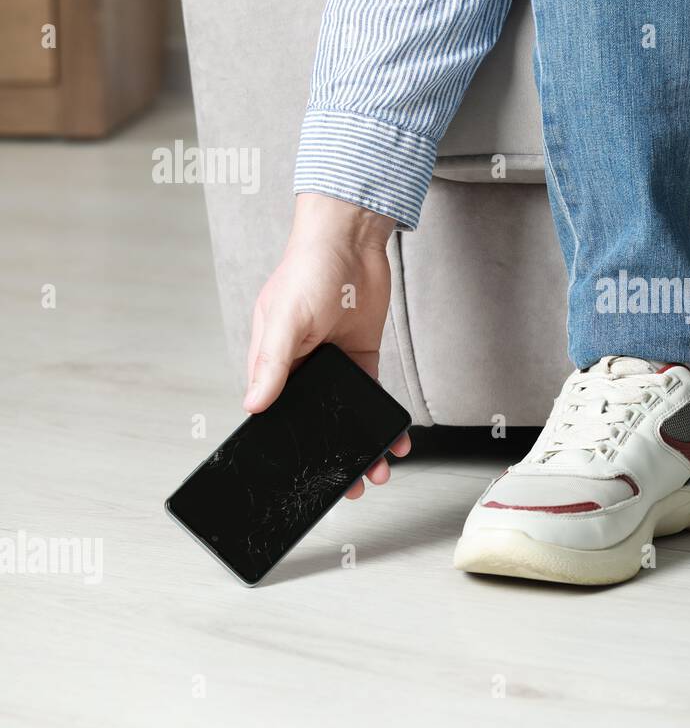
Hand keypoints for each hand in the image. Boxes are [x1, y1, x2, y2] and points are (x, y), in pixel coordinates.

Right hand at [244, 193, 411, 498]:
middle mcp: (301, 369)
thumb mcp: (283, 319)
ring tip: (377, 473)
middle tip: (348, 487)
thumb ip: (271, 363)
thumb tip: (254, 405)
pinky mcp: (362, 358)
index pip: (274, 415)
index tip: (297, 479)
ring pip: (346, 416)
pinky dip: (383, 420)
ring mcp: (333, 365)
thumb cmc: (307, 271)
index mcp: (271, 364)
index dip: (286, 447)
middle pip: (314, 422)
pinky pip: (372, 397)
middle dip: (330, 456)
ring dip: (361, 444)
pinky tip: (396, 440)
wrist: (352, 241)